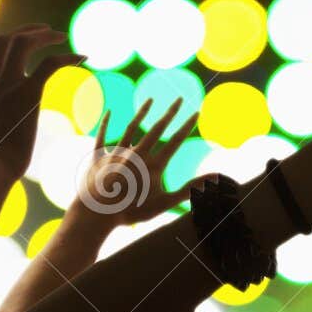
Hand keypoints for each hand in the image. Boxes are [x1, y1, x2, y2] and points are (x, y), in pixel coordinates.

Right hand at [0, 25, 83, 177]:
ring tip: (60, 36)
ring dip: (42, 36)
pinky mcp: (27, 93)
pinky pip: (49, 64)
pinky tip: (82, 58)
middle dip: (23, 32)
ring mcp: (5, 85)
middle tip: (44, 31)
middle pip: (1, 41)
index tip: (13, 49)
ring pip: (21, 43)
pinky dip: (67, 58)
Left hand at [69, 99, 197, 228]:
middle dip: (170, 112)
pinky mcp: (98, 157)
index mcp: (153, 165)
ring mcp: (116, 154)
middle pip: (156, 128)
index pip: (175, 141)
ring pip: (131, 127)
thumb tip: (214, 179)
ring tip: (150, 100)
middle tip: (180, 99)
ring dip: (142, 112)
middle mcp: (136, 154)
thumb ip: (189, 190)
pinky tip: (110, 112)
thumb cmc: (132, 211)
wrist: (97, 213)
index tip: (196, 112)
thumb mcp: (164, 203)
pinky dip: (105, 123)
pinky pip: (101, 136)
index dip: (187, 126)